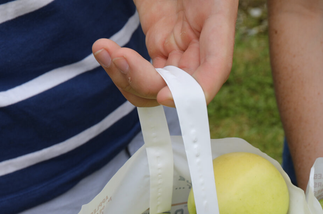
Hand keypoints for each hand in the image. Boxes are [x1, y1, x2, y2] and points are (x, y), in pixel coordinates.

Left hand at [92, 0, 238, 106]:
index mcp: (219, 20)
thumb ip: (198, 1)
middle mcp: (202, 42)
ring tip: (103, 49)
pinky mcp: (159, 41)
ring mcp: (179, 45)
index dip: (192, 92)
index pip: (216, 69)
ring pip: (157, 86)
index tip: (162, 96)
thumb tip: (177, 27)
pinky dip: (118, 67)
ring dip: (125, 77)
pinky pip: (140, 71)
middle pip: (181, 86)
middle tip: (118, 57)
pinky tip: (103, 48)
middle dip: (145, 82)